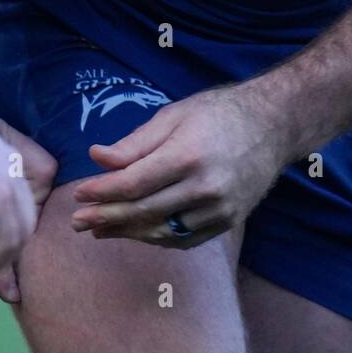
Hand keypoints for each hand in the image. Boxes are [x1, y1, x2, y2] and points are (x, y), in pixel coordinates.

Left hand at [69, 84, 285, 248]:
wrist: (273, 126)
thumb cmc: (218, 114)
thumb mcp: (173, 116)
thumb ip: (134, 143)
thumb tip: (97, 158)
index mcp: (187, 155)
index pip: (133, 184)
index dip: (102, 192)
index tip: (79, 196)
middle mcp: (205, 187)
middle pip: (143, 211)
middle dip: (106, 217)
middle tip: (78, 222)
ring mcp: (219, 209)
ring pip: (161, 231)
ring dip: (126, 232)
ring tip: (99, 230)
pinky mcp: (228, 222)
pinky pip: (183, 238)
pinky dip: (156, 237)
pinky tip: (136, 231)